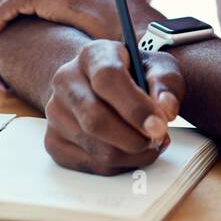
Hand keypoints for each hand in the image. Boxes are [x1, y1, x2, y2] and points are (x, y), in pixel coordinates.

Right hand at [43, 40, 184, 175]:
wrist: (100, 84)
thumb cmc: (134, 74)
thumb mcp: (158, 67)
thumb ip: (166, 84)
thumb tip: (166, 110)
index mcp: (93, 55)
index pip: (108, 79)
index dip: (135, 106)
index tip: (160, 125)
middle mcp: (66, 81)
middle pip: (96, 120)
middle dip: (135, 139)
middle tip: (159, 139)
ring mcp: (56, 113)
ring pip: (96, 148)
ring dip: (132, 155)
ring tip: (150, 143)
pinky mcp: (54, 140)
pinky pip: (91, 165)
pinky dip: (120, 165)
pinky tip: (131, 151)